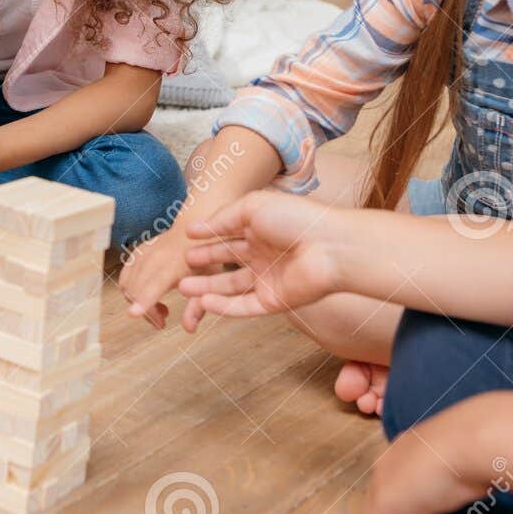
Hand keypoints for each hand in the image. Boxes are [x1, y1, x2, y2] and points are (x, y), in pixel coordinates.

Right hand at [120, 228, 195, 329]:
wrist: (194, 228)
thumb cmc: (203, 256)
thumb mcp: (209, 281)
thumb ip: (198, 306)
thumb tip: (189, 329)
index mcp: (174, 264)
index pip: (155, 284)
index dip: (144, 300)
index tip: (133, 313)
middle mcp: (155, 258)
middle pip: (137, 290)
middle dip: (146, 312)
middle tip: (162, 320)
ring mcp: (143, 254)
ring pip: (127, 285)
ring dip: (138, 302)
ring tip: (159, 308)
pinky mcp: (136, 253)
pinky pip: (125, 277)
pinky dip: (132, 291)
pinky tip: (148, 294)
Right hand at [176, 190, 339, 329]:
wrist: (331, 246)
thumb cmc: (297, 219)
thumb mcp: (253, 206)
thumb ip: (223, 219)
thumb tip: (193, 229)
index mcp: (260, 229)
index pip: (226, 237)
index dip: (205, 241)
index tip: (183, 244)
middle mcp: (263, 255)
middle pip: (225, 264)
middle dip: (202, 266)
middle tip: (180, 269)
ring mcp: (268, 279)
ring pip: (230, 288)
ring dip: (206, 288)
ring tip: (183, 288)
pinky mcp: (274, 301)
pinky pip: (244, 306)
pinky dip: (223, 306)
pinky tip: (204, 302)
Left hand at [358, 396, 500, 513]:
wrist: (476, 440)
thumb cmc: (483, 443)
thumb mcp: (472, 453)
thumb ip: (465, 466)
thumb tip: (480, 480)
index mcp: (409, 445)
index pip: (394, 476)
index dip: (398, 499)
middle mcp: (390, 461)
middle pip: (377, 498)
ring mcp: (384, 483)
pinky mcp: (384, 507)